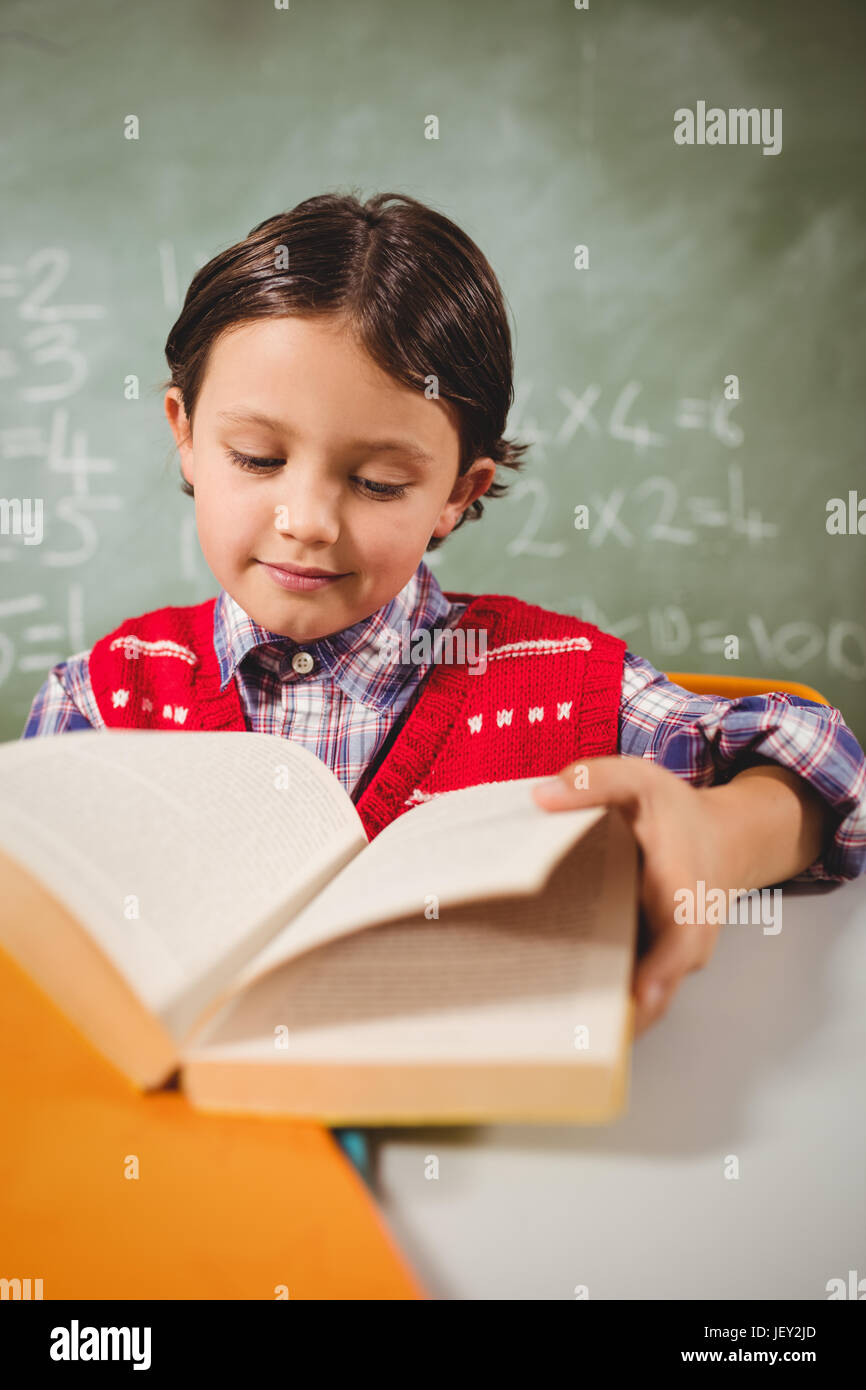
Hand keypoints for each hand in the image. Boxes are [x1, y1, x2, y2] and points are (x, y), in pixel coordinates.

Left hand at [531, 756, 728, 1036]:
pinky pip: (621, 986)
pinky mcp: (648, 965)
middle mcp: (681, 945)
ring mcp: (665, 962)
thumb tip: (541, 796)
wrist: (719, 840)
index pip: (678, 948)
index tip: (629, 1002)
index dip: (655, 978)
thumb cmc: (678, 814)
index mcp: (685, 901)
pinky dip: (587, 993)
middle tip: (546, 1028)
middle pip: (647, 993)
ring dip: (589, 1013)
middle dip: (601, 1012)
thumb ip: (596, 781)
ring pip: (630, 999)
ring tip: (530, 1024)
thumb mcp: (642, 783)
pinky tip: (537, 996)